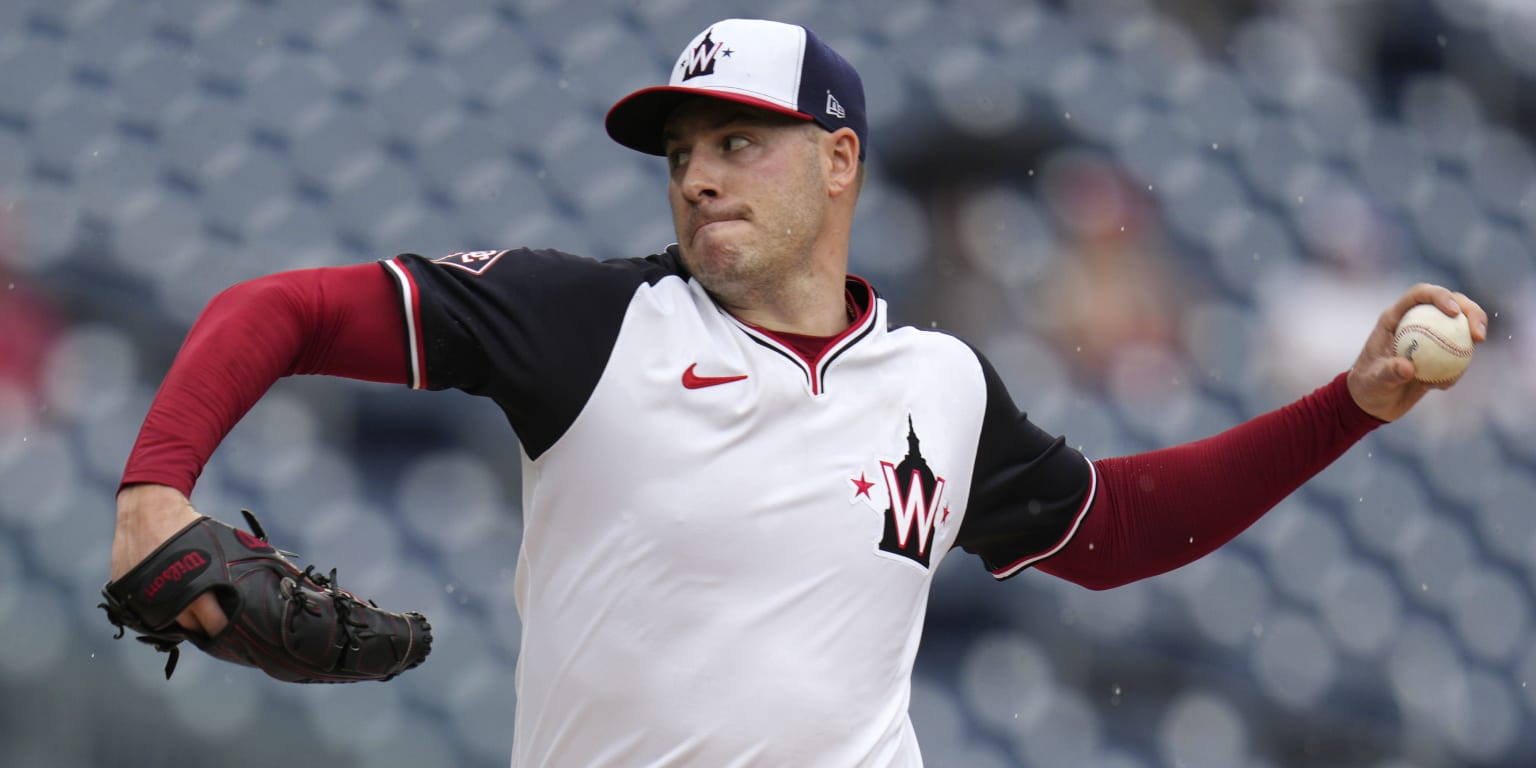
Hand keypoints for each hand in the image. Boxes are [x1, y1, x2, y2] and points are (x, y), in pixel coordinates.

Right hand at [113, 484, 228, 635]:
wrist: (148, 506)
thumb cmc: (189, 524)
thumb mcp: (218, 544)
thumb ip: (232, 567)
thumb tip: (259, 583)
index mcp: (194, 588)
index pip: (213, 623)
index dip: (223, 626)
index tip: (231, 626)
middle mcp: (167, 598)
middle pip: (190, 627)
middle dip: (204, 625)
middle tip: (214, 620)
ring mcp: (143, 597)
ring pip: (167, 622)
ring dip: (181, 618)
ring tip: (194, 611)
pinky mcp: (125, 592)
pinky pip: (146, 612)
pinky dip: (159, 610)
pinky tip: (171, 601)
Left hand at [1346, 283, 1486, 421]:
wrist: (1373, 403)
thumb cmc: (1367, 387)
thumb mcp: (1374, 381)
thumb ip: (1388, 372)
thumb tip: (1408, 367)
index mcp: (1395, 318)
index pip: (1419, 295)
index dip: (1440, 296)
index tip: (1454, 312)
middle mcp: (1415, 321)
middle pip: (1449, 304)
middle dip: (1471, 312)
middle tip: (1478, 335)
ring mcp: (1430, 337)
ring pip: (1459, 326)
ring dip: (1473, 335)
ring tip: (1474, 353)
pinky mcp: (1440, 354)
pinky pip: (1459, 354)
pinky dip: (1460, 367)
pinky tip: (1445, 385)